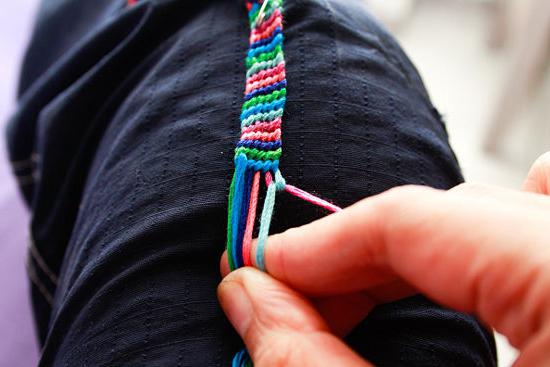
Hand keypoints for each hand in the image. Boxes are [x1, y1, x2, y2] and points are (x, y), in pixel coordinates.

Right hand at [218, 153, 549, 366]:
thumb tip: (248, 298)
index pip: (414, 220)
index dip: (321, 243)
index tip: (261, 268)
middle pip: (460, 212)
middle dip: (362, 251)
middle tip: (296, 295)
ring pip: (506, 212)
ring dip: (420, 245)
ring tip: (357, 291)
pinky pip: (548, 224)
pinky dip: (493, 234)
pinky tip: (464, 256)